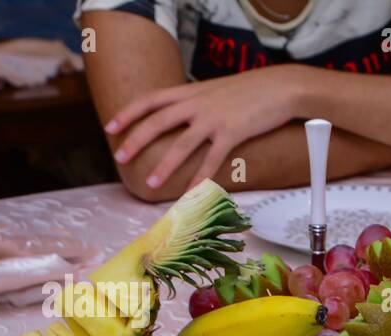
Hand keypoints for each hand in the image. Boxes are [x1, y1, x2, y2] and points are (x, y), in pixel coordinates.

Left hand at [105, 67, 302, 190]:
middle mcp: (197, 103)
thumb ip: (197, 102)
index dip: (128, 113)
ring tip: (150, 184)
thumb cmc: (251, 91)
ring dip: (164, 166)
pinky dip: (200, 178)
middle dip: (136, 140)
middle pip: (158, 121)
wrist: (280, 87)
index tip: (110, 127)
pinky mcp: (232, 133)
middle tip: (120, 157)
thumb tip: (184, 117)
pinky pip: (212, 160)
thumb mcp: (216, 90)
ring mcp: (214, 119)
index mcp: (190, 92)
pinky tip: (191, 192)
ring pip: (182, 144)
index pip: (151, 100)